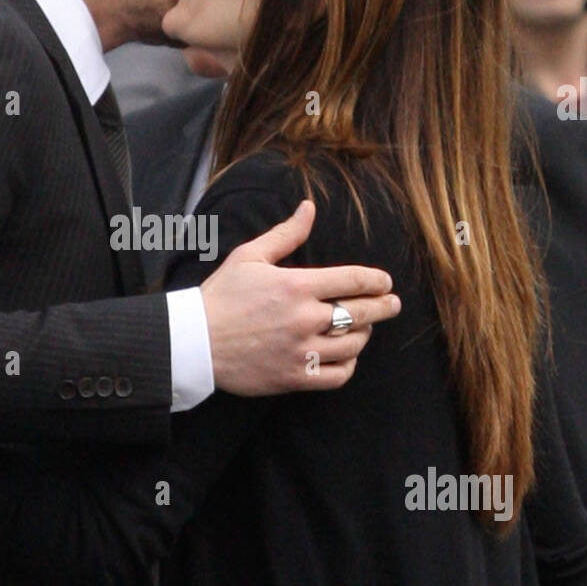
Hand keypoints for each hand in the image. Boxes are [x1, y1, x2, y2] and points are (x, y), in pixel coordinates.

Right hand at [200, 199, 399, 395]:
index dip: (377, 281)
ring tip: (365, 328)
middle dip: (384, 306)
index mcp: (297, 285)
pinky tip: (346, 356)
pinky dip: (349, 365)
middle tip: (392, 304)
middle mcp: (305, 318)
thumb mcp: (250, 256)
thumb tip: (310, 207)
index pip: (355, 280)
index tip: (385, 282)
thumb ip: (287, 234)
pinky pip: (338, 375)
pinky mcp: (295, 377)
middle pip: (363, 312)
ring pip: (354, 345)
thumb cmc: (221, 296)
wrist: (194, 343)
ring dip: (365, 334)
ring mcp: (302, 350)